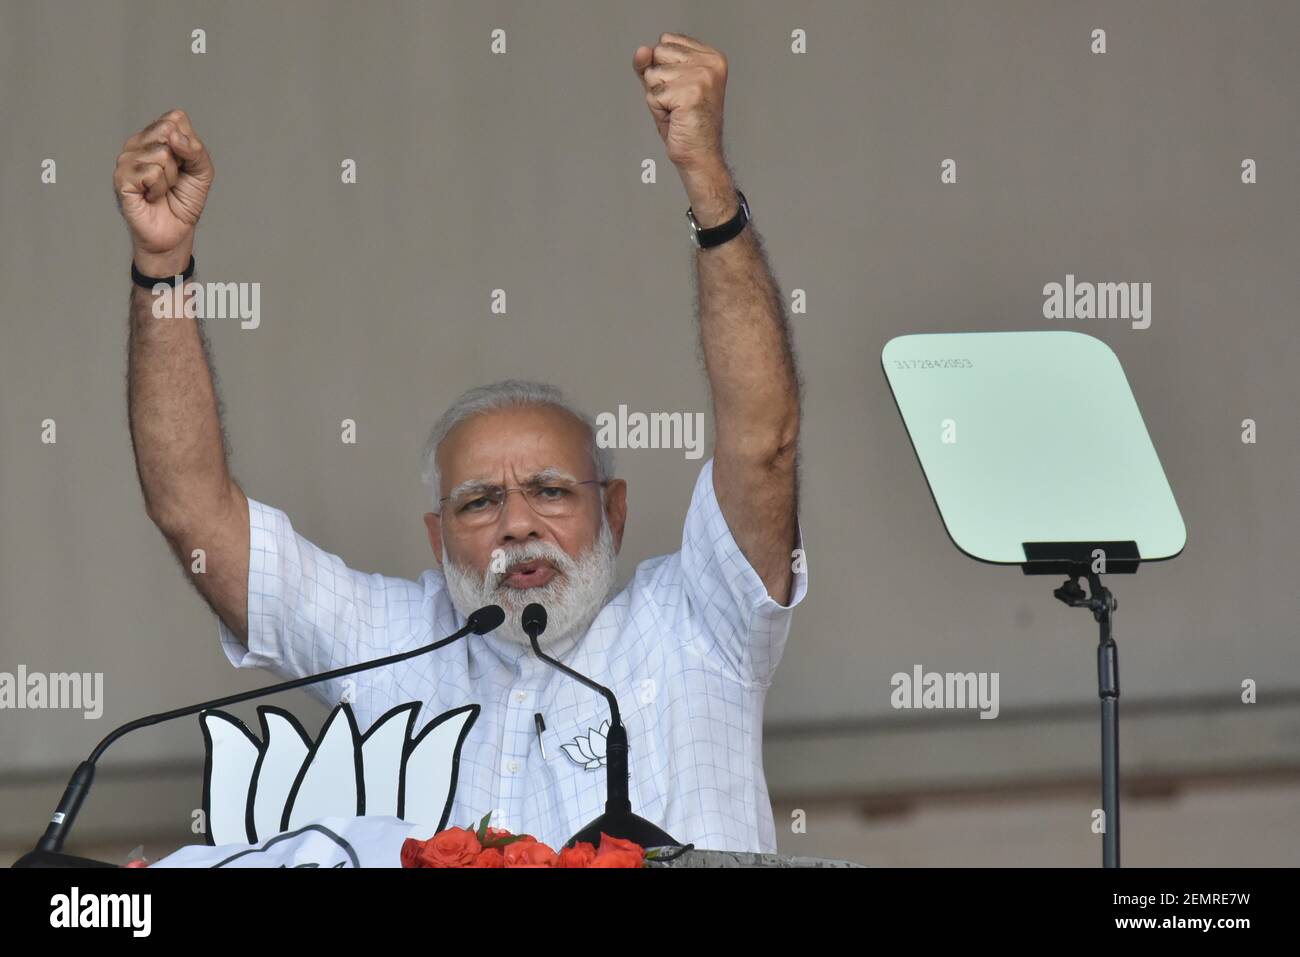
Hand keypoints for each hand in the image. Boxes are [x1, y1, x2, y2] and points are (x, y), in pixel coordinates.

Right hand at [113, 109, 213, 275]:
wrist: (175, 232)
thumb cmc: (185, 200)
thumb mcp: (203, 172)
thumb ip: (196, 150)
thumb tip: (175, 136)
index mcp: (155, 136)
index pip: (175, 118)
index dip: (189, 144)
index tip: (186, 164)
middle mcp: (137, 143)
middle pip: (168, 131)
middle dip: (182, 160)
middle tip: (175, 178)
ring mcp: (126, 160)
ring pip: (162, 154)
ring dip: (171, 178)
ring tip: (163, 189)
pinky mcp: (121, 178)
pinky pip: (151, 173)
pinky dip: (160, 189)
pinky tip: (152, 196)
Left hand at [633, 33, 727, 177]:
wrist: (700, 156)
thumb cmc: (685, 124)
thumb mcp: (665, 85)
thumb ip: (651, 63)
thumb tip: (642, 50)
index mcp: (711, 56)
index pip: (666, 41)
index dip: (664, 67)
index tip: (681, 89)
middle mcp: (710, 63)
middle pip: (658, 52)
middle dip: (659, 80)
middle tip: (678, 102)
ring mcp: (701, 77)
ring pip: (652, 74)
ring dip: (658, 96)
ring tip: (677, 110)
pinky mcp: (689, 93)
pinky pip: (652, 95)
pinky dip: (658, 110)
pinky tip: (676, 118)